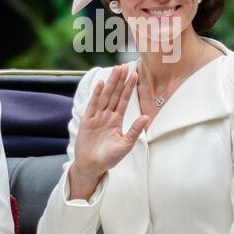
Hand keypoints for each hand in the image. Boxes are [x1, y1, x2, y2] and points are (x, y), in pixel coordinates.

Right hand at [69, 64, 148, 197]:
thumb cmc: (108, 159)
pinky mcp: (87, 121)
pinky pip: (93, 105)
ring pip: (105, 96)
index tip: (134, 74)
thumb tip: (146, 117)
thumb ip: (135, 131)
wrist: (91, 167)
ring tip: (115, 70)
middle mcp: (107, 116)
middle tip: (124, 66)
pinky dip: (96, 95)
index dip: (129, 88)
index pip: (124, 100)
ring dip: (110, 83)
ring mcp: (96, 117)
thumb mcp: (126, 145)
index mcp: (116, 121)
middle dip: (120, 80)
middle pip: (114, 94)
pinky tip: (101, 84)